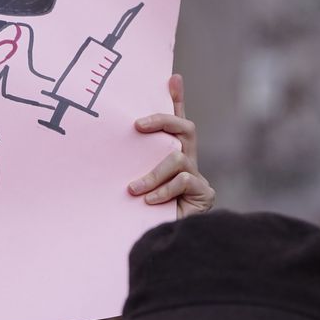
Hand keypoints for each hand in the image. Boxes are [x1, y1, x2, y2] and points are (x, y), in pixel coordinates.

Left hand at [128, 74, 214, 217]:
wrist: (160, 241)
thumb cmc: (140, 212)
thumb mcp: (132, 183)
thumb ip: (129, 162)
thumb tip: (115, 140)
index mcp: (171, 154)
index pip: (176, 122)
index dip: (177, 100)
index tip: (172, 78)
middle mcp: (187, 160)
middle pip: (185, 128)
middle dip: (162, 122)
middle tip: (137, 126)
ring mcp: (197, 177)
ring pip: (177, 159)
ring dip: (153, 174)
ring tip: (133, 189)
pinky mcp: (204, 194)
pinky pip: (183, 181)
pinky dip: (163, 190)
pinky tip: (148, 202)